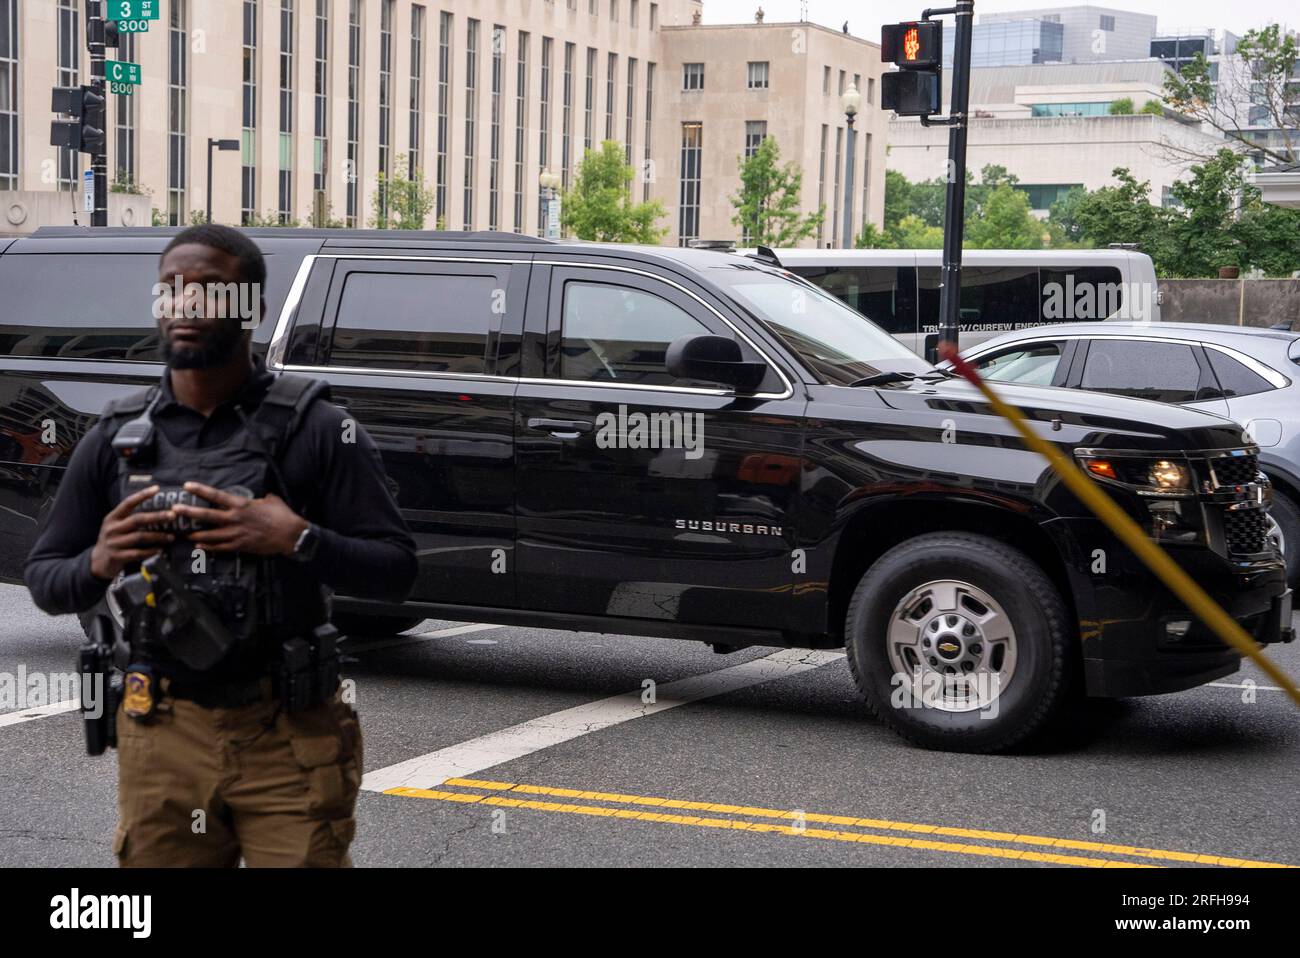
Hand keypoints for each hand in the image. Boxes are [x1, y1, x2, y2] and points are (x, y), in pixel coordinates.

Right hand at [89, 485, 175, 580]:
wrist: (98, 562)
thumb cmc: (115, 541)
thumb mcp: (117, 527)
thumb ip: (131, 519)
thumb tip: (159, 511)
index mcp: (112, 518)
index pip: (127, 503)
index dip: (142, 495)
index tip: (157, 489)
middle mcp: (112, 528)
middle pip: (137, 519)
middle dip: (157, 517)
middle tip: (173, 515)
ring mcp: (113, 543)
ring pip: (139, 537)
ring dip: (157, 536)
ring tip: (172, 536)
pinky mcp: (116, 556)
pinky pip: (137, 553)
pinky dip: (150, 551)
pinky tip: (161, 549)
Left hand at [172, 482, 309, 556]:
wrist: (291, 534)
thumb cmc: (282, 515)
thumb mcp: (271, 500)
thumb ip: (260, 498)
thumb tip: (261, 495)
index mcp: (241, 504)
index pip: (216, 495)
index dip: (200, 490)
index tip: (187, 485)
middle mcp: (235, 518)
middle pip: (207, 515)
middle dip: (189, 512)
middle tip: (174, 510)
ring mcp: (236, 533)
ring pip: (210, 534)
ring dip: (195, 534)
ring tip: (184, 533)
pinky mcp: (240, 545)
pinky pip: (220, 547)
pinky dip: (209, 547)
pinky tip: (199, 546)